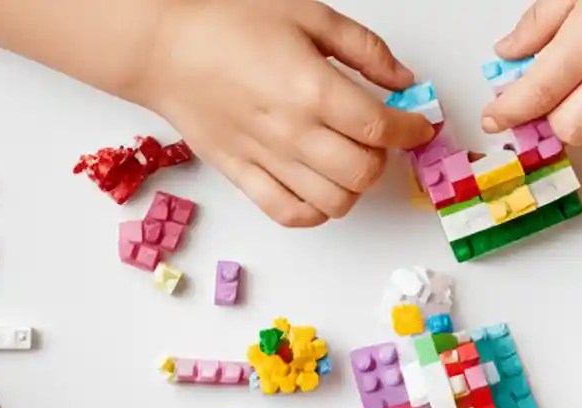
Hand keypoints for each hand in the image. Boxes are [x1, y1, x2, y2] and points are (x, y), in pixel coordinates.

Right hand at [143, 0, 432, 226]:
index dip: (412, 132)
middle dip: (385, 158)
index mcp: (313, 90)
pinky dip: (317, 211)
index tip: (418, 126)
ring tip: (350, 159)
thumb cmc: (227, 22)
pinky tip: (321, 187)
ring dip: (355, 185)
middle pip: (364, 172)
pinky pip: (291, 214)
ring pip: (335, 202)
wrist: (162, 45)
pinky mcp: (242, 176)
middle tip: (380, 138)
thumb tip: (404, 80)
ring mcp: (266, 159)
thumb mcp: (308, 15)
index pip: (383, 130)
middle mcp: (292, 132)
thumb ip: (364, 49)